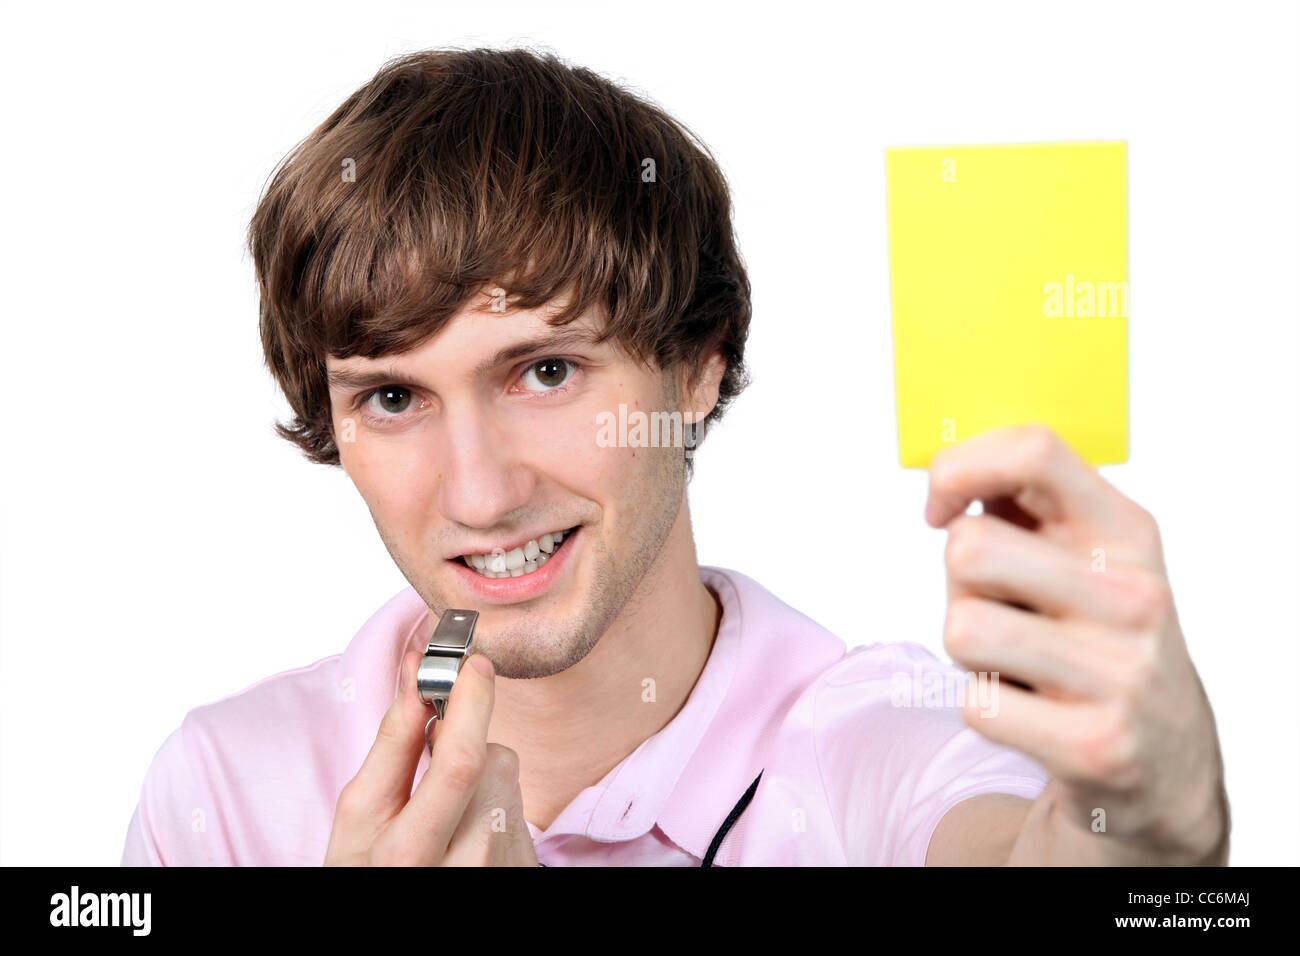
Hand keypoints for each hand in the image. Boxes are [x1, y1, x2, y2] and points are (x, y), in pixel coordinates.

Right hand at [324, 649, 537, 865]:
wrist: (407, 909)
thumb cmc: (371, 862)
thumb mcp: (360, 815)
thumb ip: (392, 743)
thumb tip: (418, 673)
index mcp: (408, 854)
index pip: (459, 763)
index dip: (471, 703)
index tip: (472, 663)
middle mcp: (464, 865)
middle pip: (491, 764)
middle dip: (469, 730)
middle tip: (451, 712)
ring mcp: (499, 869)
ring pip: (507, 777)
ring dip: (480, 767)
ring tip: (445, 799)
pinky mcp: (525, 867)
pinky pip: (517, 802)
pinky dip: (492, 794)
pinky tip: (467, 818)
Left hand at [926, 424, 1228, 863]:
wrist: (1165, 760)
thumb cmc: (1100, 639)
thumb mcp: (1087, 558)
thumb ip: (1025, 507)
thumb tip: (947, 468)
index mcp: (1126, 533)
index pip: (1034, 450)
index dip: (960, 467)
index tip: (940, 505)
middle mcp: (1133, 596)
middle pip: (969, 548)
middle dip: (958, 580)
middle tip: (995, 605)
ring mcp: (1119, 672)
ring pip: (962, 628)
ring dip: (968, 648)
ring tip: (1014, 659)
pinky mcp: (1093, 745)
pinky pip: (974, 704)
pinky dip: (984, 708)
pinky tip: (1031, 711)